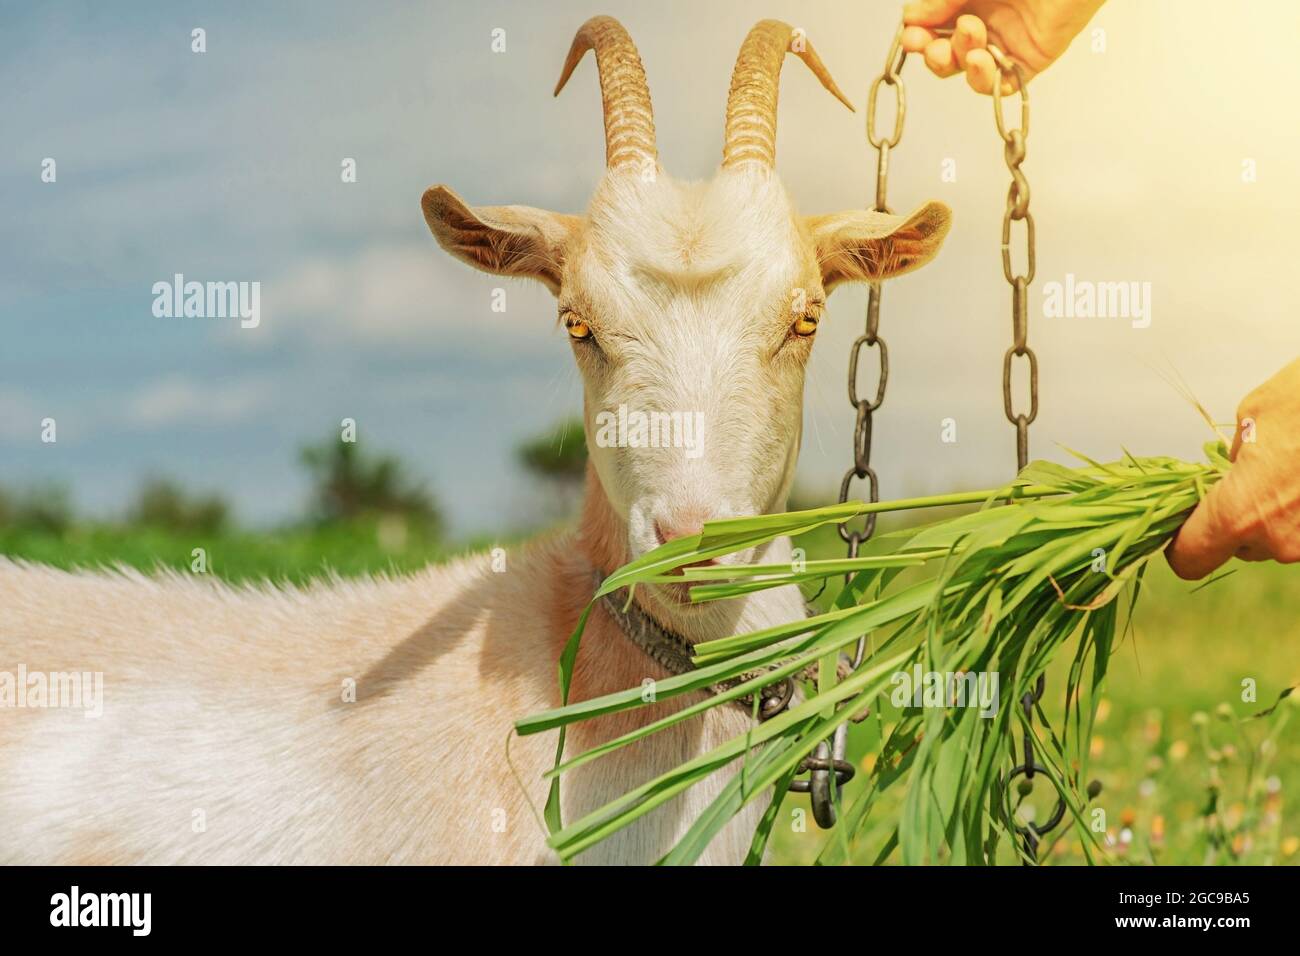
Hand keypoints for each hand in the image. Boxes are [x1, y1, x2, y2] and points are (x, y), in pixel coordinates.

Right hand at [901, 0, 1104, 93]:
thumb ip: (942, 0)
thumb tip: (909, 18)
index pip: (934, 27)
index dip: (919, 35)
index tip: (911, 35)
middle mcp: (987, 21)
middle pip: (947, 55)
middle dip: (934, 54)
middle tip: (931, 46)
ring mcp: (1007, 42)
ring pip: (969, 70)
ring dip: (960, 60)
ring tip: (970, 39)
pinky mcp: (1029, 60)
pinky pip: (1000, 84)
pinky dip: (985, 79)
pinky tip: (980, 61)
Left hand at [1167, 357, 1299, 579]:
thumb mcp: (1252, 417)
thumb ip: (1235, 459)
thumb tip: (1232, 471)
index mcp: (1238, 513)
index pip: (1191, 557)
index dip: (1181, 543)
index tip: (1182, 524)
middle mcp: (1276, 541)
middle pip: (1238, 546)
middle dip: (1236, 517)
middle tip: (1250, 476)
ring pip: (1277, 539)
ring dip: (1275, 513)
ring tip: (1291, 469)